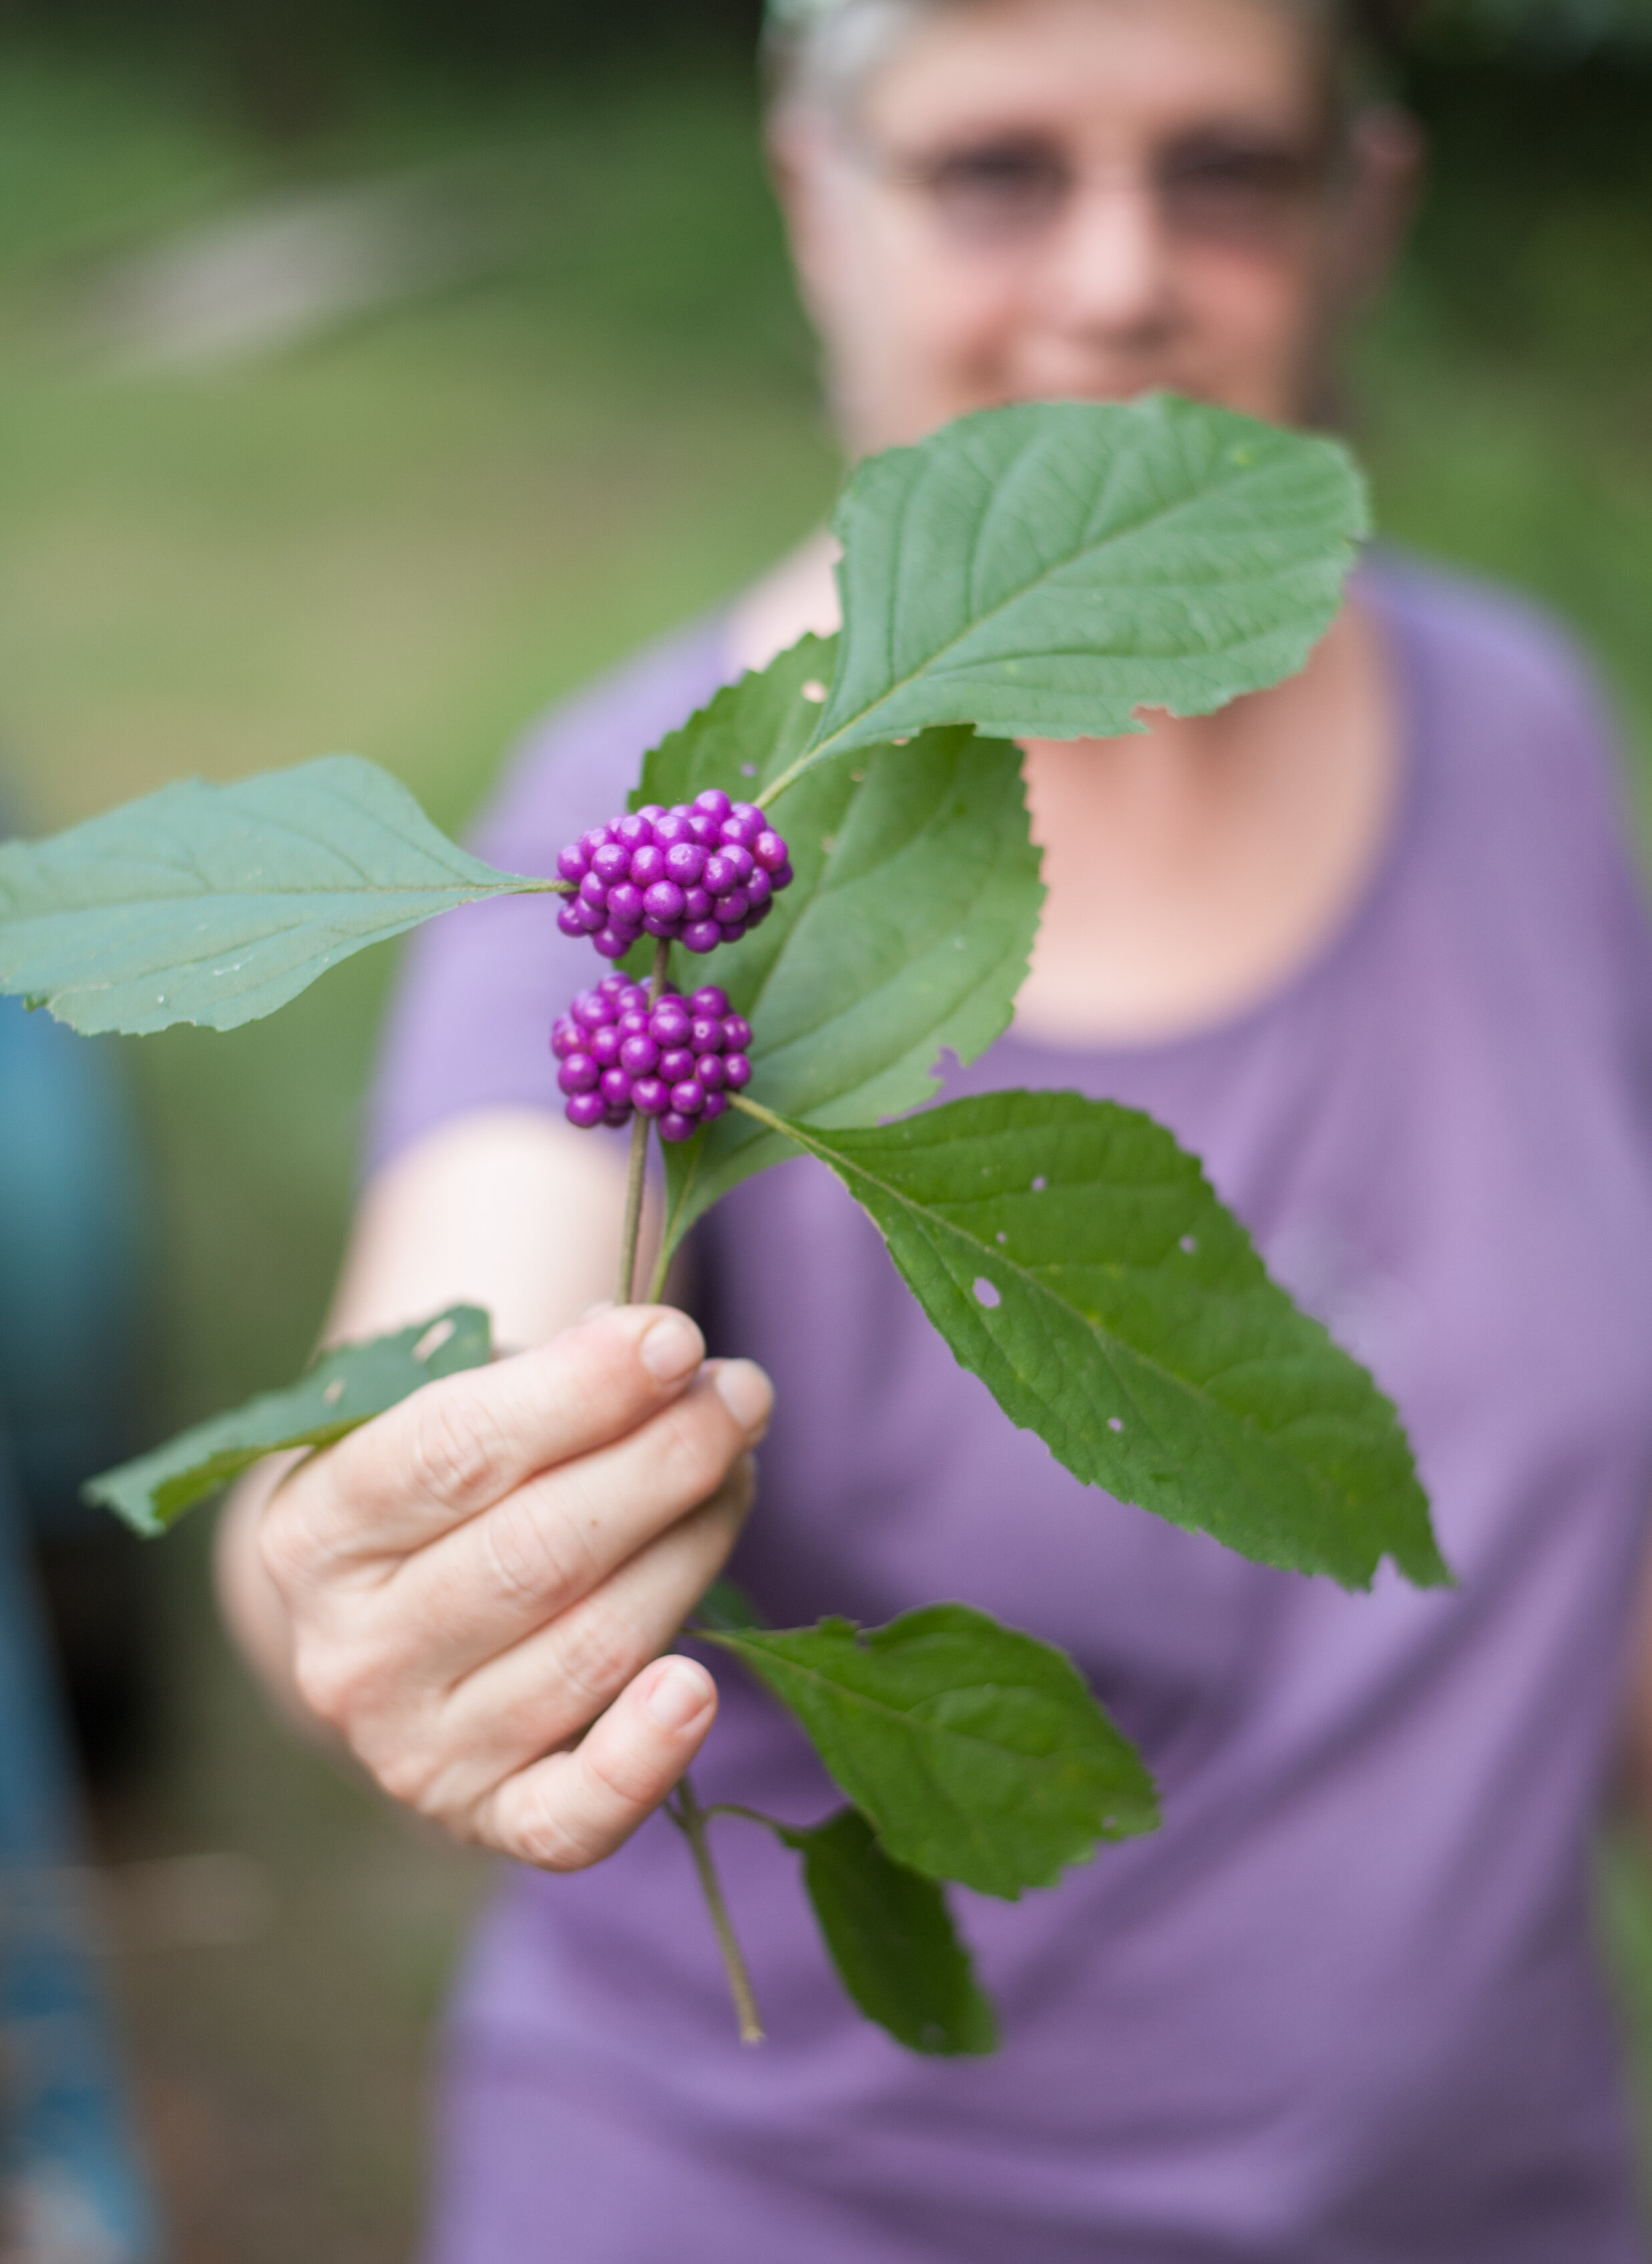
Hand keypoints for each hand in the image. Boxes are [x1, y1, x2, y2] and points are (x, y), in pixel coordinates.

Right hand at [255, 1304, 769, 1869]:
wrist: (402, 1636)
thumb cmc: (448, 1499)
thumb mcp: (455, 1417)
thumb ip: (546, 1380)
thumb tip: (664, 1357)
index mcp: (312, 1532)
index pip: (452, 1450)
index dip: (579, 1389)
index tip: (675, 1340)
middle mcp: (349, 1656)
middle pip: (534, 1551)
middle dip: (661, 1460)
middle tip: (741, 1395)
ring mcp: (415, 1752)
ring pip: (587, 1650)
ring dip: (690, 1548)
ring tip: (739, 1472)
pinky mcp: (491, 1820)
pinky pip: (573, 1815)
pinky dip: (644, 1757)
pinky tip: (697, 1688)